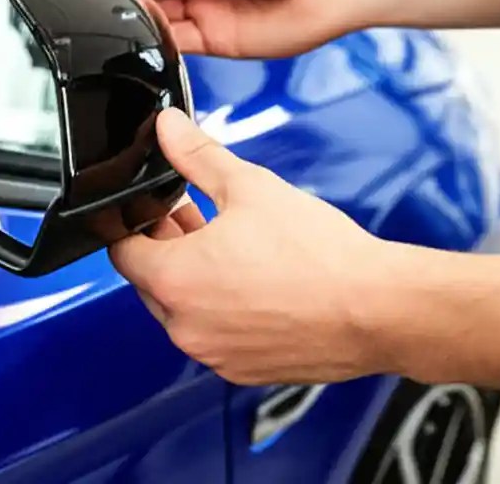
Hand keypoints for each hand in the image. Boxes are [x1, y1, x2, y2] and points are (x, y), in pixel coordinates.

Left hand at [110, 108, 411, 384]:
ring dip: (195, 279)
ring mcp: (214, 354)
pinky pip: (216, 337)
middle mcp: (185, 326)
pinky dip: (224, 312)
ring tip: (231, 247)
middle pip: (151, 282)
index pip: (123, 251)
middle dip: (167, 248)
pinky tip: (254, 283)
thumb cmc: (320, 257)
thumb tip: (169, 129)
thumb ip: (198, 155)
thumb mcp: (250, 187)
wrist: (376, 309)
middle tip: (195, 218)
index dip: (135, 223)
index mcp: (174, 280)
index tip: (155, 210)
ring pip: (184, 311)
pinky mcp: (243, 371)